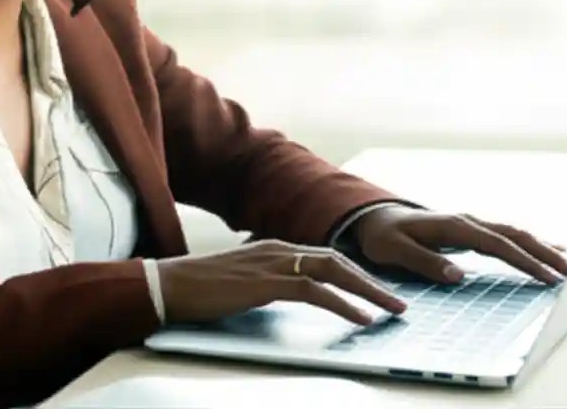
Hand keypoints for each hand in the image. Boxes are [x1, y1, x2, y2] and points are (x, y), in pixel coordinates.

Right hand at [157, 240, 407, 325]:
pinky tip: (360, 317)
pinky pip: (314, 290)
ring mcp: (273, 263)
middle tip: (398, 301)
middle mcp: (278, 249)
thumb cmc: (199, 289)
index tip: (377, 289)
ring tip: (391, 309)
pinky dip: (343, 303)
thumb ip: (268, 283)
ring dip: (368, 290)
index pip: (325, 256)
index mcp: (274, 249)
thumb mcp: (242, 282)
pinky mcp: (266, 282)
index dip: (356, 272)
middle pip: (338, 260)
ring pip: (334, 270)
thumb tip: (288, 294)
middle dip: (372, 279)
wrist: (169, 285)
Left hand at [352, 206, 566, 285]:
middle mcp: (468, 221)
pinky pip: (507, 236)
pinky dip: (530, 244)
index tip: (548, 277)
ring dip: (542, 248)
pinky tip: (550, 251)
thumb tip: (459, 275)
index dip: (524, 260)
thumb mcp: (394, 251)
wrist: (373, 217)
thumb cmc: (383, 237)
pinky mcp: (471, 231)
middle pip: (515, 236)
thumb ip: (424, 261)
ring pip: (515, 234)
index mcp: (453, 226)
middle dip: (545, 253)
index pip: (497, 244)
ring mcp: (471, 224)